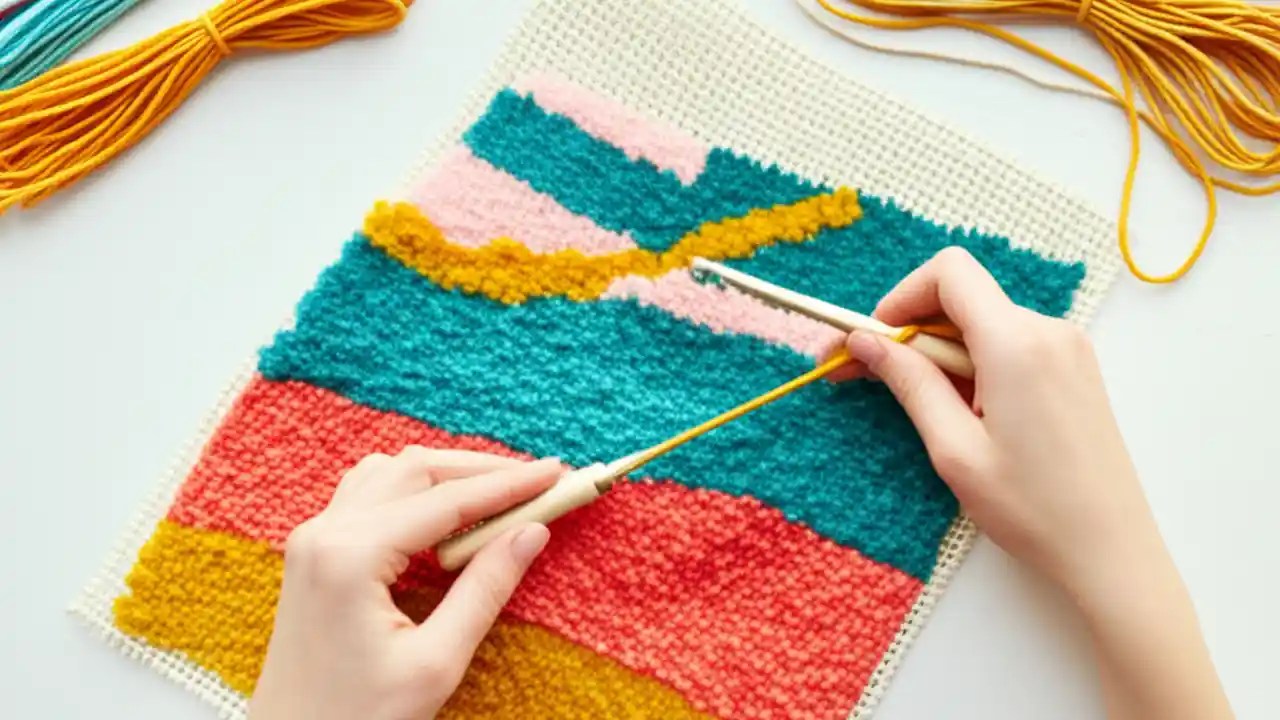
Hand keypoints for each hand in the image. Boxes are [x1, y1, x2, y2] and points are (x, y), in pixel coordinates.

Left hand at [248, 448, 561, 719]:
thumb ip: (485, 589)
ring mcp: (312, 540)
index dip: (507, 484)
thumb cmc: (356, 719)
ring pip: (389, 473)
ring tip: (498, 493)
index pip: (446, 500)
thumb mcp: (435, 663)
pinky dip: (413, 491)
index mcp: (350, 556)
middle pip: (414, 470)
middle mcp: (324, 533)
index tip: (555, 474)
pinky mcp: (313, 553)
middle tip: (537, 481)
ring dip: (446, 474)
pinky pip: (367, 495)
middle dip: (480, 470)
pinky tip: (445, 514)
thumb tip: (532, 532)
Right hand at [836, 247, 1149, 588]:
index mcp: (1016, 344)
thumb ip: (910, 383)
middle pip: (961, 298)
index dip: (900, 297)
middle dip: (909, 330)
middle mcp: (1048, 331)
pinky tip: (962, 411)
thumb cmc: (1032, 508)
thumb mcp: (954, 448)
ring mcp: (1067, 348)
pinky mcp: (1074, 368)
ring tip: (921, 408)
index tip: (871, 339)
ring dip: (940, 352)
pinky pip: (1009, 344)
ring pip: (982, 323)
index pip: (949, 273)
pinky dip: (973, 363)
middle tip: (862, 374)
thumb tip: (865, 341)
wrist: (1111, 550)